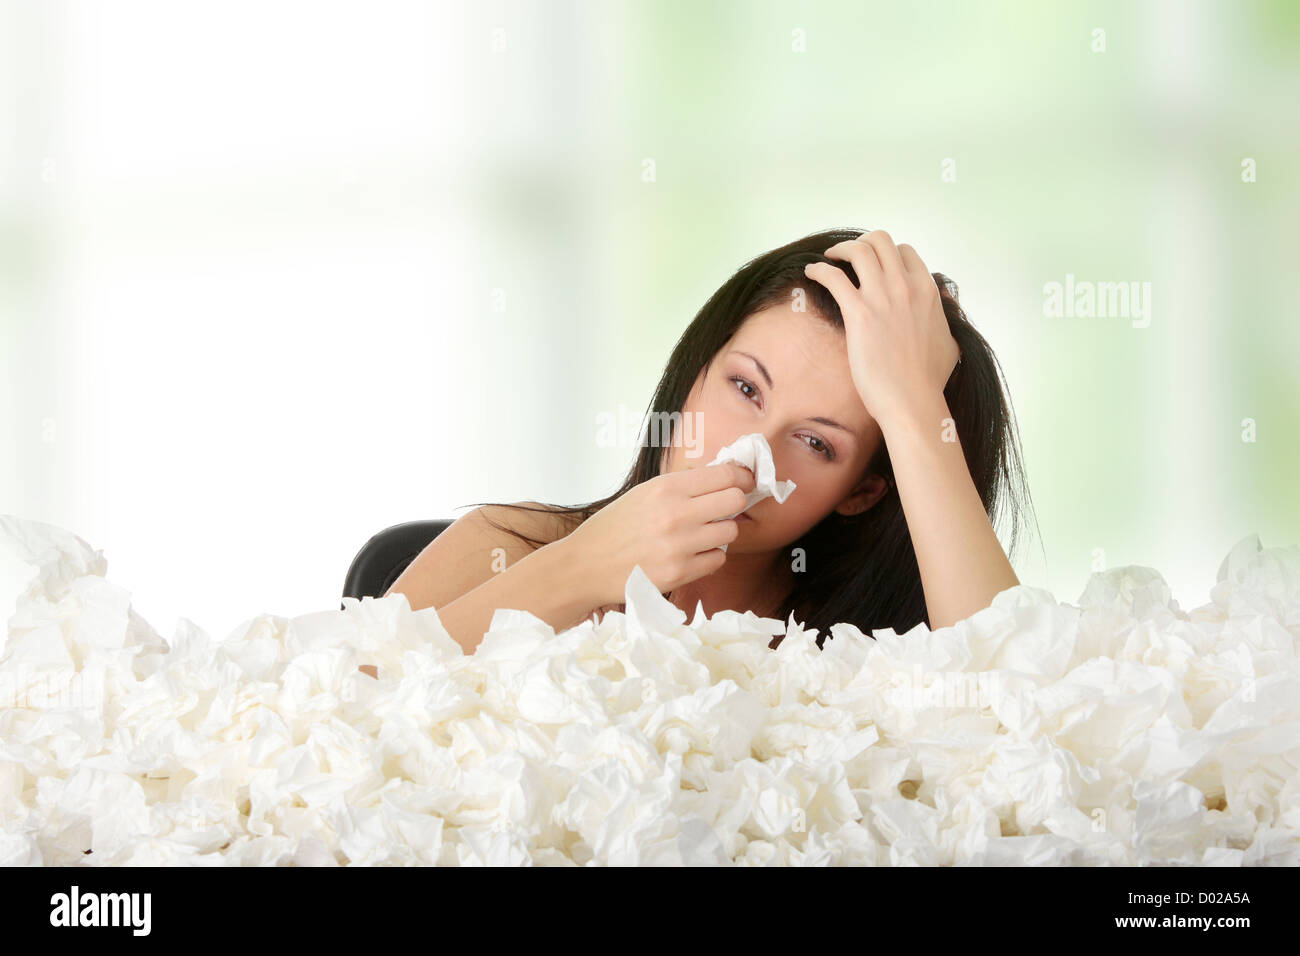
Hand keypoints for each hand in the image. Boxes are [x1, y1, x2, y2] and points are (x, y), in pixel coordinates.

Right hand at [559, 462, 756, 605]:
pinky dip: (710, 556)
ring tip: (701, 533)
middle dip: (734, 503)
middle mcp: (675, 515)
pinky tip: (692, 553)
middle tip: (723, 508)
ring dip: (722, 531)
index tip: (743, 481)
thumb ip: (682, 485)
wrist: (585, 566)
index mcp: (665, 488)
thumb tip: (723, 476)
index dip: (740, 477)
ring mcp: (679, 546)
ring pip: (731, 532)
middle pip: (735, 500)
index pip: (724, 475)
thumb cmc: (614, 527)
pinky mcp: (680, 574)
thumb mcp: (643, 493)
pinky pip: (718, 559)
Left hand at [803, 229, 960, 427]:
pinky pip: (834, 277)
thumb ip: (944, 320)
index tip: (873, 265)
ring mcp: (883, 297)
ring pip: (859, 249)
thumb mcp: (950, 342)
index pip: (906, 252)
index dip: (887, 255)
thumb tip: (943, 313)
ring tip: (829, 259)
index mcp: (927, 291)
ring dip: (840, 249)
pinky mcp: (859, 312)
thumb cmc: (929, 380)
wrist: (912, 400)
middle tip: (848, 256)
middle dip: (862, 243)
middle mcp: (906, 286)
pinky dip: (820, 270)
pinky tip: (812, 274)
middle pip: (881, 241)